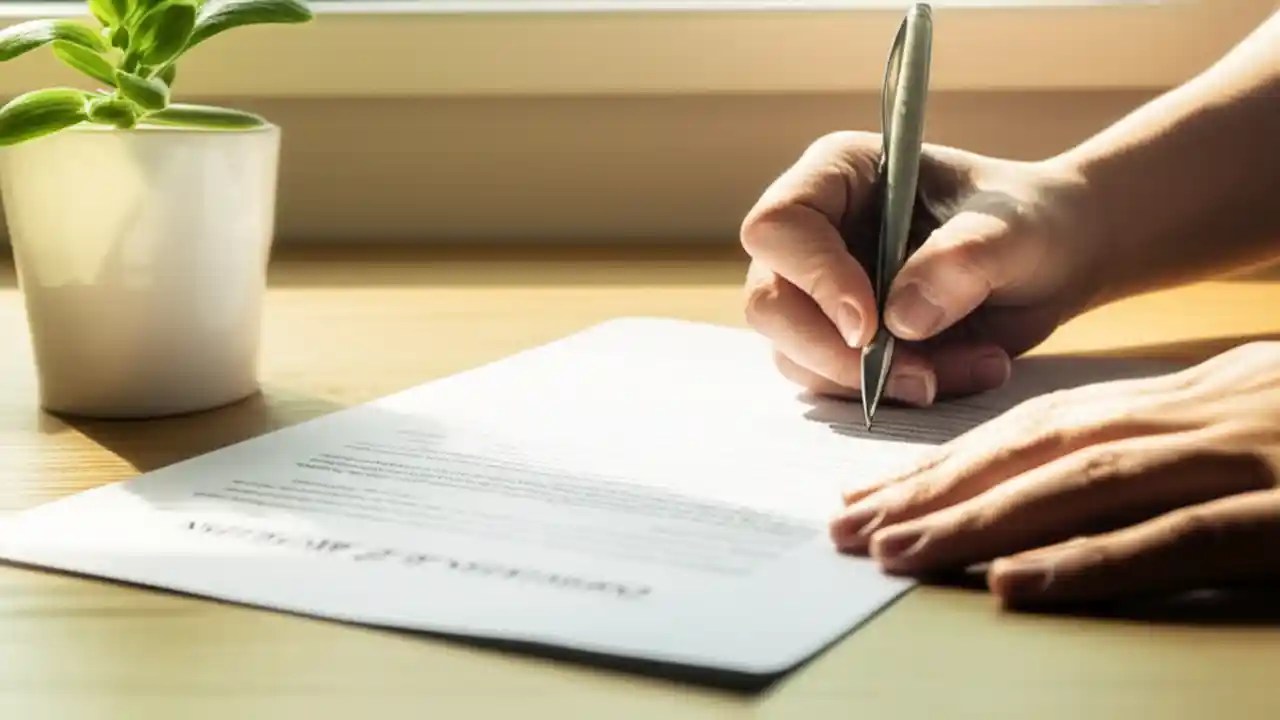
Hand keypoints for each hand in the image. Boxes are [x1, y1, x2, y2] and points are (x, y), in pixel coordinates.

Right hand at [739, 131, 1103, 405]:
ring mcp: (818, 291)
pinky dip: (893, 394)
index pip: (778, 227)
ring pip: (795, 355)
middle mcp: (813, 233)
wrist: (1054, 260)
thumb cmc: (1031, 222)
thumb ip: (961, 261)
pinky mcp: (837, 340)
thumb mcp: (1013, 231)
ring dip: (875, 382)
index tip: (870, 325)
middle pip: (769, 302)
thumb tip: (900, 320)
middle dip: (835, 353)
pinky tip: (961, 372)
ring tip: (970, 366)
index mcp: (837, 176)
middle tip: (918, 376)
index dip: (813, 277)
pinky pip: (833, 384)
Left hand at [830, 341, 1279, 607]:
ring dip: (980, 520)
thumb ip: (1160, 439)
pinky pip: (1178, 539)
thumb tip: (1070, 471)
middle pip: (1038, 452)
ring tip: (894, 551)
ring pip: (1082, 486)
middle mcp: (1189, 420)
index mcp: (1174, 402)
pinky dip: (1091, 560)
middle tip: (849, 527)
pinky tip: (1014, 584)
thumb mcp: (1243, 420)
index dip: (950, 462)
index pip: (1040, 430)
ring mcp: (1234, 462)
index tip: (874, 494)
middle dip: (934, 490)